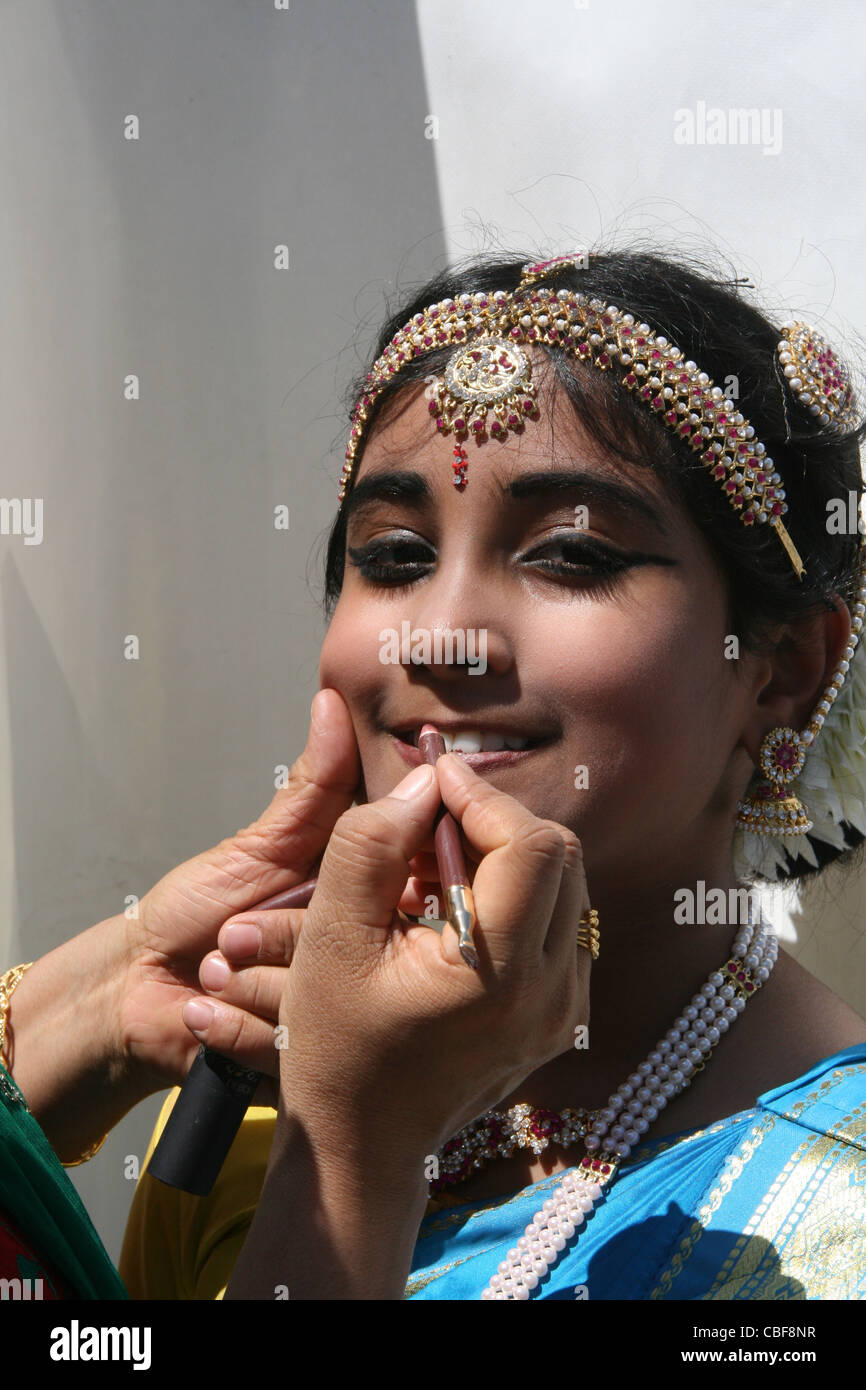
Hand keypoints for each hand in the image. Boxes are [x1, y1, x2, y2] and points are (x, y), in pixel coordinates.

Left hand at [119, 689, 360, 1089]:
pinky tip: (214, 1003)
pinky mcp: (314, 1054)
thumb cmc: (197, 911)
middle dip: (292, 938)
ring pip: (339, 1000)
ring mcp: (340, 1006)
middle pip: (374, 948)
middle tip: (238, 929)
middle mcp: (364, 952)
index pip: (408, 876)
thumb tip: (333, 704)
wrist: (141, 988)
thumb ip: (313, 785)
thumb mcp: (260, 845)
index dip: (387, 872)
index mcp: (365, 893)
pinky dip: (250, 1023)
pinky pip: (305, 1045)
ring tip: (218, 963)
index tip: (339, 875)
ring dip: (264, 981)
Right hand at [275, 751, 590, 1161]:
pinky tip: (459, 907)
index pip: (531, 844)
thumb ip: (371, 846)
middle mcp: (553, 993)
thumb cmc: (336, 1047)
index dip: (482, 796)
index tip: (433, 778)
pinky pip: (559, 925)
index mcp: (499, 974)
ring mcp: (566, 1009)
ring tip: (436, 867)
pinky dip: (516, 896)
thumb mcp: (330, 940)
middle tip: (429, 822)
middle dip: (495, 821)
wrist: (363, 1146)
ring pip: (566, 886)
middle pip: (560, 856)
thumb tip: (423, 784)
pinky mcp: (563, 1017)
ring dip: (507, 855)